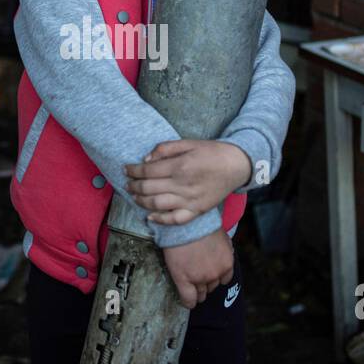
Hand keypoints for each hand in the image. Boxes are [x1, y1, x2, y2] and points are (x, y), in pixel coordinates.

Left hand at [125, 139, 251, 224]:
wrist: (236, 166)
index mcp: (179, 166)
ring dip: (141, 201)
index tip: (126, 169)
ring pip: (157, 204)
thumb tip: (146, 159)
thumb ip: (166, 148)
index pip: (147, 170)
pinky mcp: (197, 210)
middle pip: (148, 188)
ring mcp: (189, 200)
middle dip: (133, 186)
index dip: (133, 170)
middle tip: (127, 183)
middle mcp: (182, 185)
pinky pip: (175, 219)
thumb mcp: (188, 142)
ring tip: (134, 196)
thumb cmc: (212, 152)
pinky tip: (150, 217)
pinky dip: (160, 220)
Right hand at [162, 227, 233, 308]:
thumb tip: (227, 252)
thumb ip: (226, 249)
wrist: (185, 223)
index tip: (210, 276)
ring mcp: (199, 278)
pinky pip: (188, 298)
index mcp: (227, 264)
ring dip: (197, 292)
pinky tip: (188, 303)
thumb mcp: (222, 236)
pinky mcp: (184, 280)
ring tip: (191, 289)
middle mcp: (216, 274)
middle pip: (211, 287)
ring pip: (200, 294)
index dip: (216, 277)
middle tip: (198, 277)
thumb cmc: (202, 225)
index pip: (224, 280)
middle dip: (206, 283)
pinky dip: (188, 302)